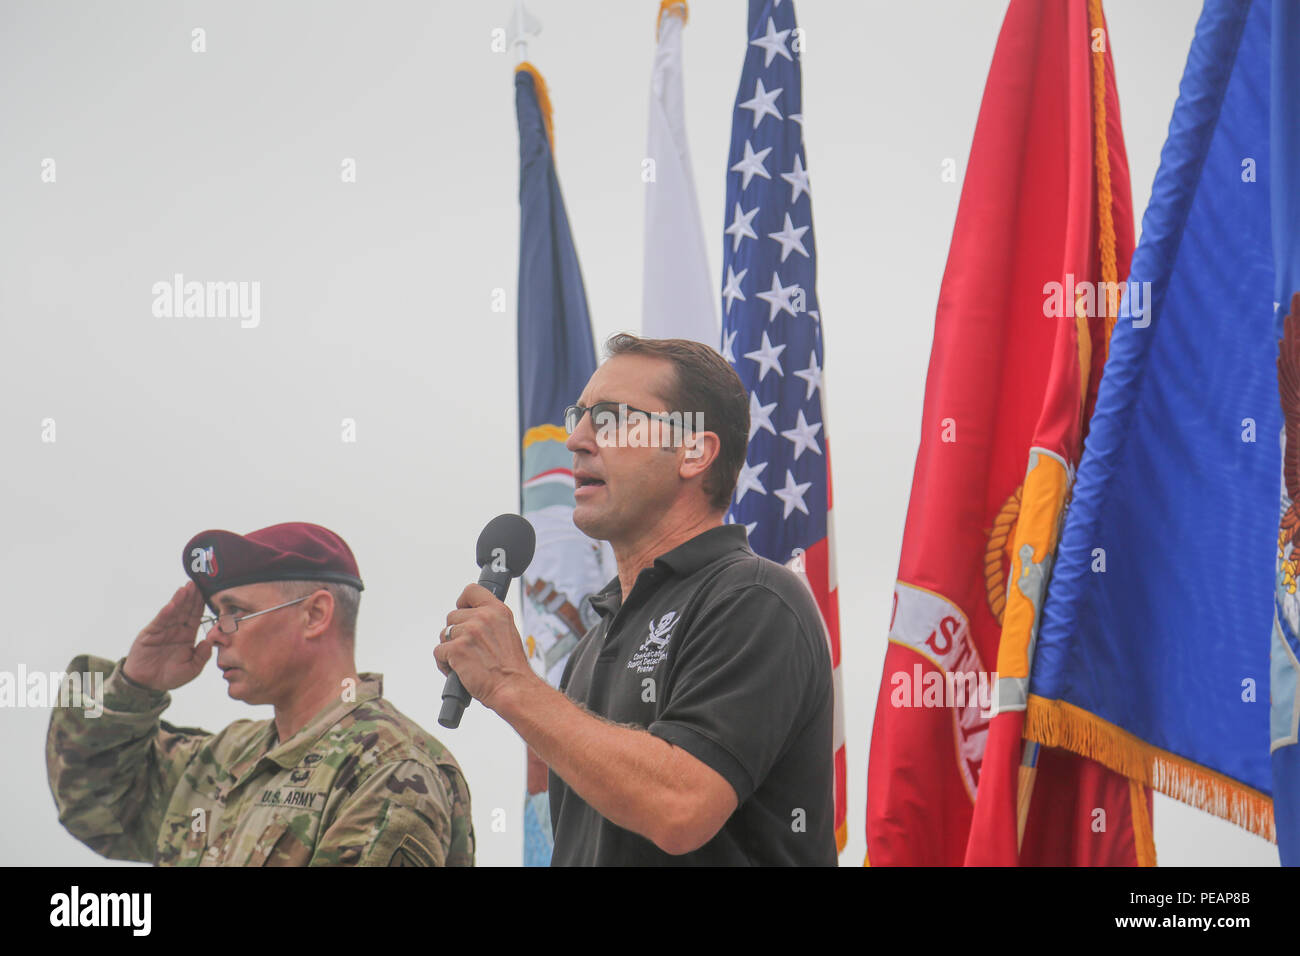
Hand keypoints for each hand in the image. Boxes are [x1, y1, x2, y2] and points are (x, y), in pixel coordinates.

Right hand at [122, 582, 213, 691]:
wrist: (147, 684)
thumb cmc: (169, 676)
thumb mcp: (192, 669)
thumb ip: (202, 656)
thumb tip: (209, 642)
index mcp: (188, 636)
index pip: (197, 616)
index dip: (202, 604)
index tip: (209, 592)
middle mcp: (176, 629)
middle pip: (186, 609)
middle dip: (193, 596)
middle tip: (199, 582)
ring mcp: (163, 630)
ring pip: (174, 612)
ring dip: (180, 599)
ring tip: (187, 588)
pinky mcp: (151, 633)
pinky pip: (160, 621)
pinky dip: (167, 612)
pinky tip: (173, 604)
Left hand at [435, 583, 538, 712]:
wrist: (514, 688)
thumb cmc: (511, 668)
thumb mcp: (507, 632)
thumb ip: (489, 621)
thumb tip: (470, 620)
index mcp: (498, 611)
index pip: (471, 591)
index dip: (463, 603)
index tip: (463, 612)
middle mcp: (484, 617)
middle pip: (452, 617)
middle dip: (456, 633)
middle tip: (470, 650)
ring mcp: (469, 632)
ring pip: (444, 635)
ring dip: (450, 650)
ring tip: (465, 662)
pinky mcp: (457, 649)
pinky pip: (438, 652)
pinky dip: (444, 664)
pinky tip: (458, 671)